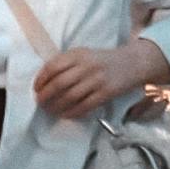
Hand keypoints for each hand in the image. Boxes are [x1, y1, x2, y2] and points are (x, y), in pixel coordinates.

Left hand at [33, 35, 158, 122]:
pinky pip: (85, 106)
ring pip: (70, 96)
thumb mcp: (85, 54)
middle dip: (45, 96)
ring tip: (50, 111)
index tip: (36, 89)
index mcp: (78, 54)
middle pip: (59, 83)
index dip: (41, 80)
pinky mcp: (107, 92)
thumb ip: (67, 64)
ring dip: (57, 106)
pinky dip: (72, 112)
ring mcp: (97, 79)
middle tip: (40, 103)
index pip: (53, 67)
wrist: (133, 63)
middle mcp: (87, 65)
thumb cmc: (104, 60)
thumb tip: (45, 81)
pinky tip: (66, 114)